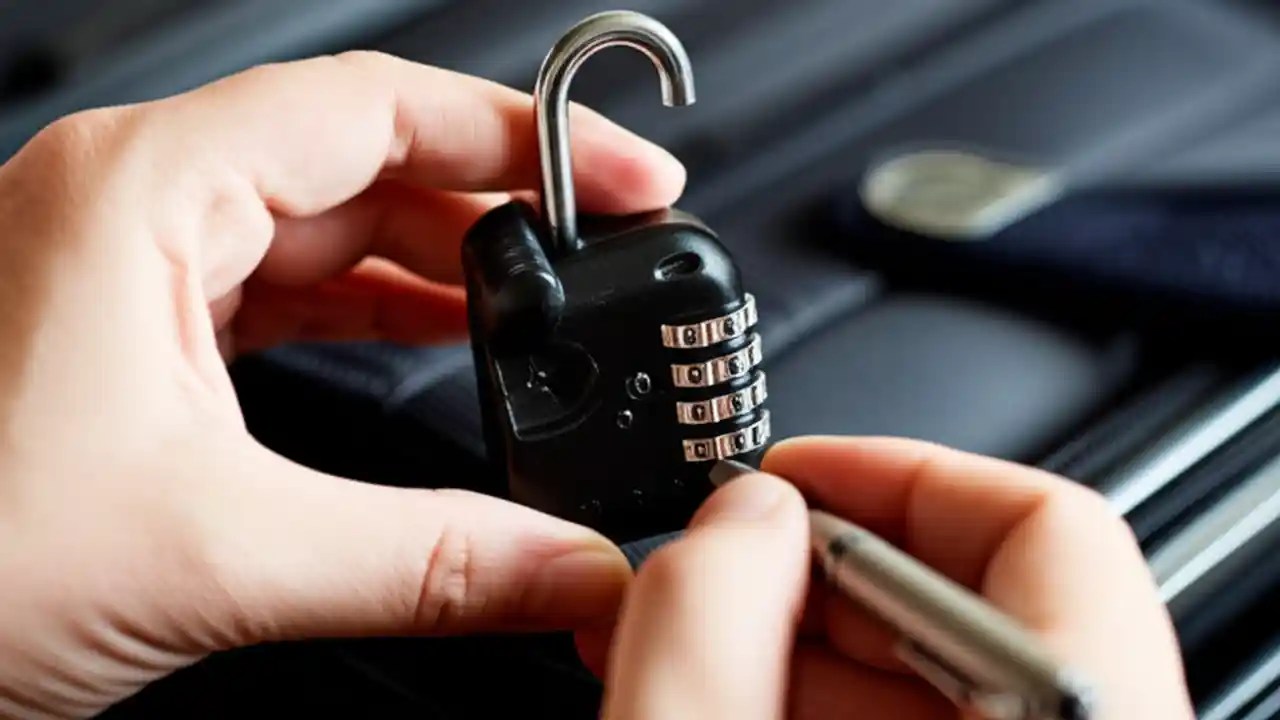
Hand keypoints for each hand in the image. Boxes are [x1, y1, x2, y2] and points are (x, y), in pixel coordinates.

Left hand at [0, 52, 686, 717]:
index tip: (623, 175)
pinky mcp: (131, 333)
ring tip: (545, 313)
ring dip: (442, 272)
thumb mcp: (215, 555)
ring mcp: (128, 267)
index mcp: (142, 192)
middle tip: (603, 257)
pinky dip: (375, 316)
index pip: (379, 108)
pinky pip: (286, 290)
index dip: (523, 135)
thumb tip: (567, 571)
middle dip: (496, 211)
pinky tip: (442, 350)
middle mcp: (132, 205)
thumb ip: (426, 561)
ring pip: (327, 230)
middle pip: (365, 162)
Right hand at [582, 437, 1196, 718]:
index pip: (1047, 527)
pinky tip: (727, 698)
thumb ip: (705, 622)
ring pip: (943, 673)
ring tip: (689, 641)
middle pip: (983, 597)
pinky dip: (823, 704)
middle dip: (824, 559)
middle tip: (713, 563)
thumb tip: (737, 513)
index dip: (901, 471)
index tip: (788, 470)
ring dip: (808, 640)